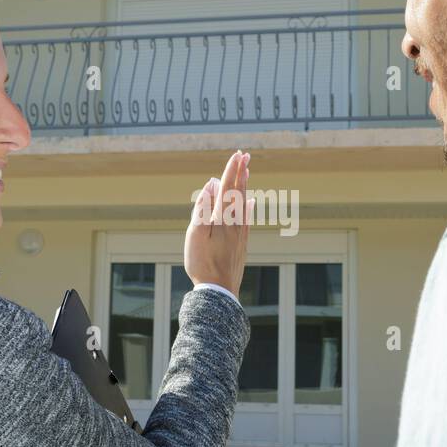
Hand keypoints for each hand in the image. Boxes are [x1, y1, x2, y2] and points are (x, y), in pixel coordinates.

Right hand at [184, 150, 251, 297]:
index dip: (232, 170)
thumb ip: (203, 208)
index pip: (228, 187)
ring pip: (244, 204)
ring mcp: (240, 233)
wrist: (219, 291)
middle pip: (239, 192)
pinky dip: (248, 206)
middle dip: (242, 172)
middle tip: (246, 156)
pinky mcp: (241, 244)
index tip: (237, 155)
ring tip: (247, 172)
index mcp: (222, 218)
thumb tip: (211, 185)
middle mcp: (234, 222)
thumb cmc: (202, 263)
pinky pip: (247, 218)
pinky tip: (250, 201)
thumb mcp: (195, 234)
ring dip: (245, 186)